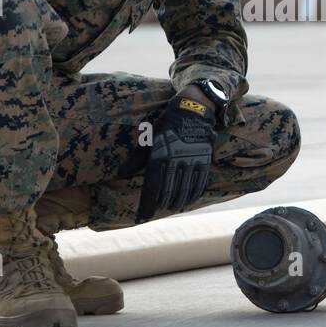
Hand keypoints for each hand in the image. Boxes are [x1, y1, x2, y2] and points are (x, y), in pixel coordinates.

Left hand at [136, 94, 216, 221]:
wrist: (193, 109)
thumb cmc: (166, 125)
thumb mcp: (149, 139)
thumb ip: (136, 159)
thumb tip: (121, 175)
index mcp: (159, 155)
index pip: (151, 186)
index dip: (147, 203)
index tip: (143, 216)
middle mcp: (175, 159)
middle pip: (168, 190)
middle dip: (162, 203)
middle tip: (157, 210)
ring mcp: (191, 160)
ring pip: (184, 189)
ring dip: (177, 201)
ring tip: (172, 207)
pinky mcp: (204, 159)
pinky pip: (199, 182)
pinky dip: (193, 194)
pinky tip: (188, 200)